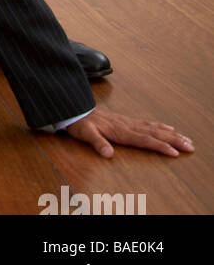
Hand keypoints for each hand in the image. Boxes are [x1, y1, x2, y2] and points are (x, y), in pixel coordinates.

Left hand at [65, 109, 194, 157]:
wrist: (75, 110)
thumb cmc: (80, 124)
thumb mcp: (86, 134)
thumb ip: (97, 143)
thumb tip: (108, 154)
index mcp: (121, 131)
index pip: (145, 140)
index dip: (160, 146)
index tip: (175, 152)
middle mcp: (128, 126)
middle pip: (155, 133)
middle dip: (173, 140)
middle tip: (190, 146)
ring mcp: (128, 122)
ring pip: (154, 128)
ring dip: (171, 133)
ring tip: (186, 138)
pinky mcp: (126, 121)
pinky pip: (148, 124)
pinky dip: (160, 126)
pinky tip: (167, 127)